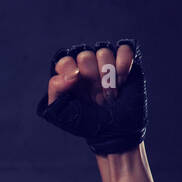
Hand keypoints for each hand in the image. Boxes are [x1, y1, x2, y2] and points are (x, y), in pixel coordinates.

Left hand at [36, 38, 146, 154]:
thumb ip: (56, 93)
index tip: (75, 80)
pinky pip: (124, 50)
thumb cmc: (88, 122)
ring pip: (104, 52)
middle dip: (92, 77)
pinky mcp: (125, 62)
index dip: (69, 69)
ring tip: (112, 93)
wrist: (114, 131)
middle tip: (98, 96)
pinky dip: (123, 63)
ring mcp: (106, 62)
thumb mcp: (64, 114)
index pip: (65, 61)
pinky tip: (123, 79)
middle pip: (85, 56)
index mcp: (69, 76)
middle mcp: (86, 66)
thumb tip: (64, 76)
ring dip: (109, 75)